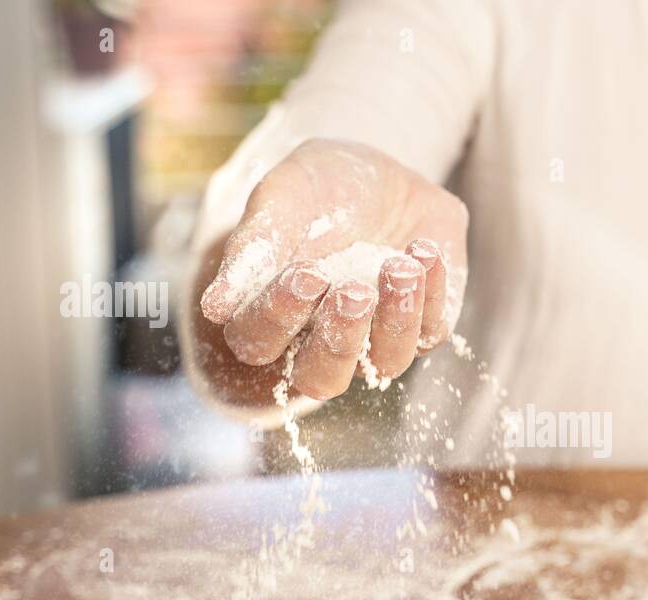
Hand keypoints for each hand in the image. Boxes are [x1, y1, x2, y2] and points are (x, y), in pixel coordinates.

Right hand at [198, 139, 467, 400]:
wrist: (379, 174)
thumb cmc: (315, 190)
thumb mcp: (281, 201)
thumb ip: (252, 250)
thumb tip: (214, 308)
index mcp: (271, 318)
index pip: (261, 343)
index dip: (279, 317)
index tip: (305, 274)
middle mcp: (321, 341)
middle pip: (322, 377)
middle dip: (339, 338)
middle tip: (352, 291)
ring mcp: (376, 340)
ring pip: (386, 363)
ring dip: (395, 319)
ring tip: (400, 266)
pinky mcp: (425, 326)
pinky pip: (432, 331)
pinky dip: (432, 293)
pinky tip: (423, 249)